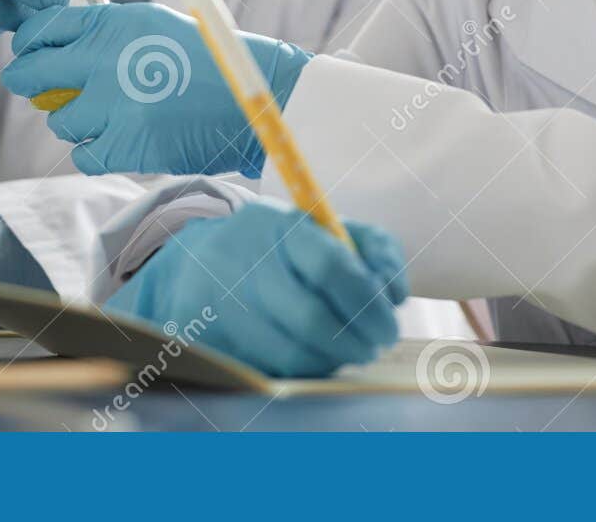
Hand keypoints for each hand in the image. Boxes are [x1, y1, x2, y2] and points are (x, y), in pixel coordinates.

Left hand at [0, 2, 311, 176]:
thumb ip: (102, 31)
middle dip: (32, 83)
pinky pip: (83, 156)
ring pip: (59, 120)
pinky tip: (124, 139)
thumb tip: (51, 49)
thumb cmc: (205, 58)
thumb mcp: (151, 24)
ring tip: (111, 116)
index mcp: (112, 23)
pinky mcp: (124, 145)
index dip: (31, 44)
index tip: (35, 54)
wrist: (253, 97)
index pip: (40, 29)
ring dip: (78, 122)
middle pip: (31, 74)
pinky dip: (99, 152)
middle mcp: (105, 60)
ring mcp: (112, 105)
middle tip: (44, 89)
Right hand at [105, 205, 407, 377]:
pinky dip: (303, 370)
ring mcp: (222, 305)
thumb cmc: (281, 246)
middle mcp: (245, 263)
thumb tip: (395, 296)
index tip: (389, 323)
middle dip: (354, 341)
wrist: (200, 262)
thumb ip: (373, 248)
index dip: (367, 302)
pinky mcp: (211, 340)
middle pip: (310, 319)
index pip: (331, 267)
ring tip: (348, 351)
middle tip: (374, 347)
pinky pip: (270, 369)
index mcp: (279, 226)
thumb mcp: (325, 226)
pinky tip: (316, 357)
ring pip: (291, 353)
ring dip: (332, 360)